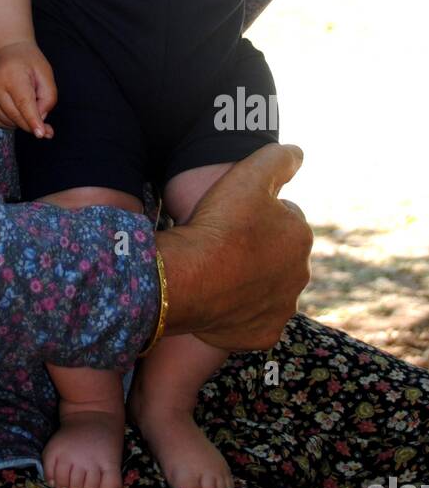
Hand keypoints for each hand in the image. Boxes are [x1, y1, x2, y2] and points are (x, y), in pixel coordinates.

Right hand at [0, 41, 56, 136]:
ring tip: (31, 110)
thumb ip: (48, 97)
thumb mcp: (46, 73)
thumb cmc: (29, 62)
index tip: (40, 134)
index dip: (33, 120)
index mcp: (13, 76)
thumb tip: (40, 120)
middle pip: (16, 116)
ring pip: (8, 121)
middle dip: (32, 125)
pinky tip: (19, 113)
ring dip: (22, 123)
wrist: (5, 50)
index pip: (23, 103)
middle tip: (47, 129)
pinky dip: (11, 122)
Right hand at [156, 144, 312, 351]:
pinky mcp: (262, 334)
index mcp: (299, 236)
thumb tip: (298, 152)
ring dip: (249, 278)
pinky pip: (252, 318)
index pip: (283, 216)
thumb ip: (277, 158)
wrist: (187, 279)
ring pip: (266, 286)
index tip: (232, 214)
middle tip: (222, 241)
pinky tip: (218, 298)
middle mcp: (298, 275)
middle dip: (257, 247)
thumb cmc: (219, 226)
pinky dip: (239, 310)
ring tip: (217, 268)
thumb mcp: (248, 175)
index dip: (256, 211)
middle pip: (276, 253)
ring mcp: (281, 308)